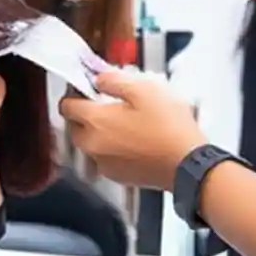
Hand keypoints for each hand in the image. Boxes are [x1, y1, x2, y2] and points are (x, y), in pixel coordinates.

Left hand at [59, 71, 206, 191]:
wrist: (189, 165)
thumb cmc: (169, 128)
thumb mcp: (144, 89)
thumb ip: (114, 80)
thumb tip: (99, 78)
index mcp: (95, 122)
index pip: (66, 105)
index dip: (76, 93)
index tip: (88, 87)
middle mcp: (94, 145)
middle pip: (75, 126)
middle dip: (86, 114)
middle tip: (108, 103)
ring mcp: (105, 164)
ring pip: (91, 143)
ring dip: (100, 132)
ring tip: (127, 121)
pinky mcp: (119, 176)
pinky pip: (106, 158)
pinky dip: (113, 148)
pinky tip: (135, 140)